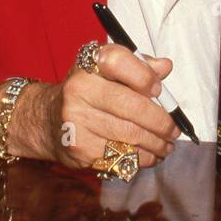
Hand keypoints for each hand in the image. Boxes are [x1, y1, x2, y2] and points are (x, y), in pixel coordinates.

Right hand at [31, 43, 179, 171]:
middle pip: (133, 106)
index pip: (120, 62)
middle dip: (161, 122)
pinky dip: (141, 158)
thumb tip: (165, 67)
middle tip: (173, 130)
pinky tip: (149, 156)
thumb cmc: (86, 93)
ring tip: (165, 146)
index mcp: (88, 64)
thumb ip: (138, 67)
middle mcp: (79, 89)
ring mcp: (77, 120)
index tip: (159, 91)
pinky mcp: (80, 147)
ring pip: (131, 134)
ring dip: (156, 144)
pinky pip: (121, 155)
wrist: (47, 120)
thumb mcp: (107, 72)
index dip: (146, 77)